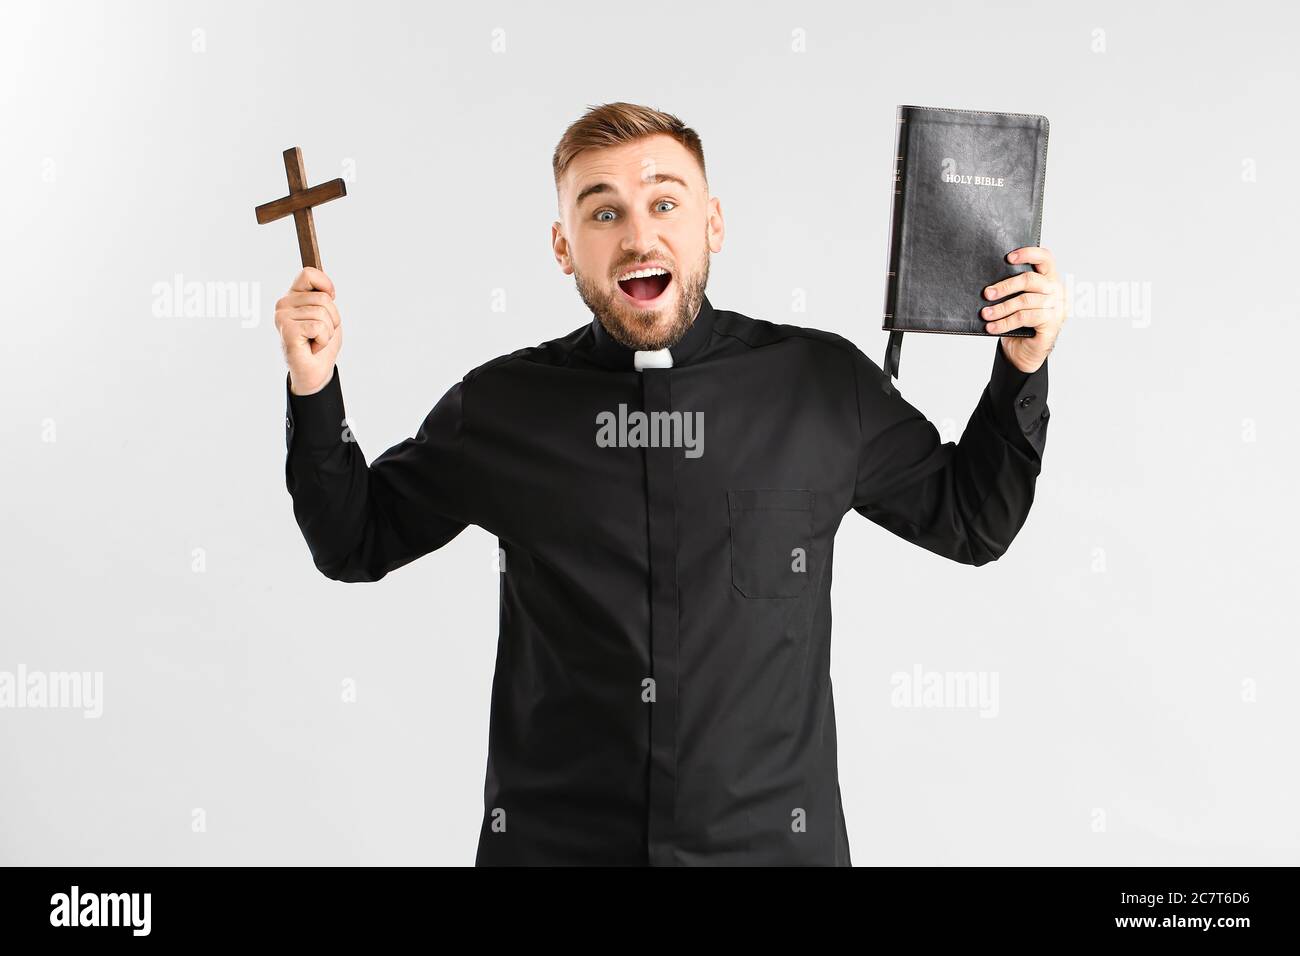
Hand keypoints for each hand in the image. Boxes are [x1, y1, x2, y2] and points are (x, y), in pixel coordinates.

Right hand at [275, 267, 341, 394]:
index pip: (309, 274)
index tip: (331, 298)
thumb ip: (323, 297)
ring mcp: (282, 318)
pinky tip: (312, 347)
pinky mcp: (288, 332)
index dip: (326, 285)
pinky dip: (323, 340)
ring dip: (328, 332)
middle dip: (332, 319)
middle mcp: (283, 305)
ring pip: (323, 314)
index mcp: (292, 297)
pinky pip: (319, 327)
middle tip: (320, 333)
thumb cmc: (320, 343)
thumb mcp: (326, 315)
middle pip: (324, 298)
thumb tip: (328, 290)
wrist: (315, 372)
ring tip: (315, 341)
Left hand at [981, 246, 1065, 372]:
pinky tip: (991, 327)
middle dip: (1006, 286)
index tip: (1008, 258)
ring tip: (985, 314)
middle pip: (1031, 279)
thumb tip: (989, 283)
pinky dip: (1004, 322)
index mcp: (1049, 280)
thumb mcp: (1015, 302)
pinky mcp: (1052, 323)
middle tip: (987, 294)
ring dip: (1001, 308)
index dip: (1028, 254)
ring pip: (1024, 300)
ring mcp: (1057, 307)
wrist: (1024, 351)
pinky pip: (1024, 317)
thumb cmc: (1018, 324)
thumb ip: (1012, 288)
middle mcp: (1057, 291)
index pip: (1046, 258)